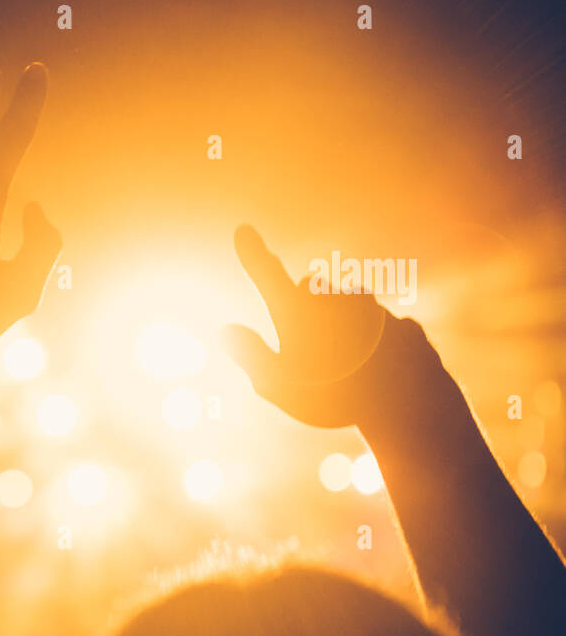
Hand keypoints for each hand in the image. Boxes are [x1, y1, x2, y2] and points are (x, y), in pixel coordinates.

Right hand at [222, 225, 388, 428]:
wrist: (409, 405)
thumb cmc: (333, 399)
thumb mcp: (277, 386)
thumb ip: (250, 354)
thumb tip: (225, 330)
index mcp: (298, 312)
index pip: (267, 275)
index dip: (253, 254)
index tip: (243, 230)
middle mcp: (335, 299)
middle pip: (312, 289)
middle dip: (307, 304)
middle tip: (308, 349)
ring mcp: (374, 308)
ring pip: (351, 308)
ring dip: (346, 325)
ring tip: (348, 371)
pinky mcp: (402, 324)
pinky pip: (385, 331)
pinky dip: (380, 346)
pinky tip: (381, 376)